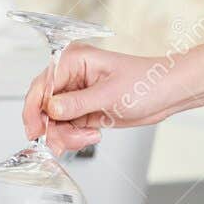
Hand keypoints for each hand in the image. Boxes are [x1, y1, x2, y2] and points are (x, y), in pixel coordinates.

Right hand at [21, 44, 185, 153]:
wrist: (168, 93)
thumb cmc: (147, 82)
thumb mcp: (111, 94)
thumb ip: (78, 103)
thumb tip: (50, 109)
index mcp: (74, 60)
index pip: (41, 85)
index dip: (34, 110)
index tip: (36, 131)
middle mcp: (71, 76)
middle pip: (43, 106)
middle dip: (53, 128)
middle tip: (63, 142)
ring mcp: (76, 94)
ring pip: (53, 121)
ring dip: (66, 135)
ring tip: (89, 137)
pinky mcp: (83, 110)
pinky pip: (66, 128)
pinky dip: (74, 137)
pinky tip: (92, 136)